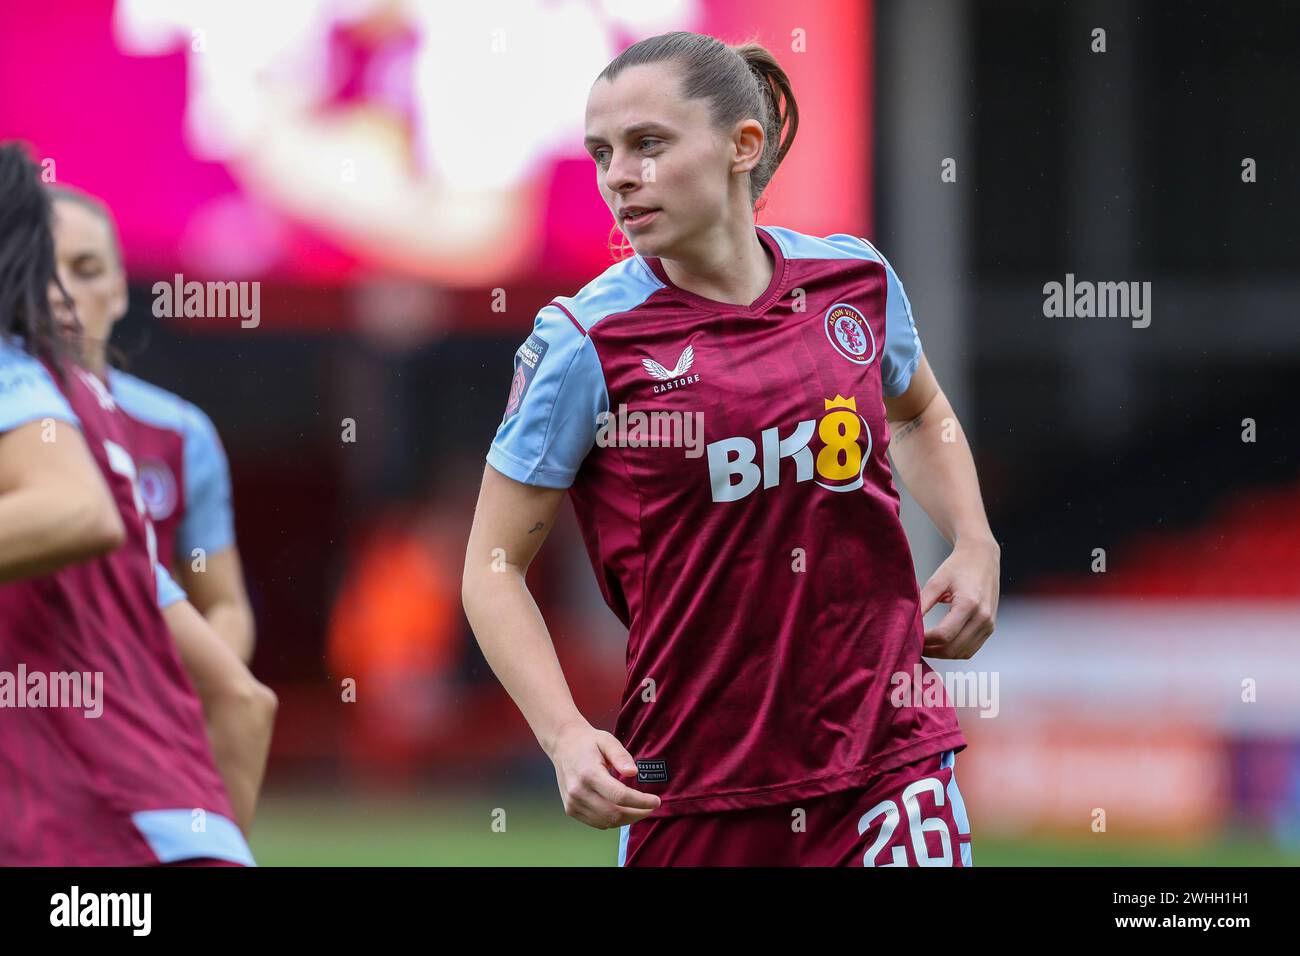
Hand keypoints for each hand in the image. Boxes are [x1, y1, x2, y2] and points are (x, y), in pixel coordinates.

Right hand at [545, 719, 660, 828]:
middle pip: (614, 813)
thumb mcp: (607, 741)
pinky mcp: (571, 809)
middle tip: (651, 807)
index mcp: (589, 773)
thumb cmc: (589, 742)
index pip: (619, 796)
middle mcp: (578, 791)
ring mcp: (572, 803)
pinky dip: (613, 820)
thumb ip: (621, 756)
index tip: (656, 801)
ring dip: (627, 820)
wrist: (563, 745)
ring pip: (606, 822)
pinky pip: (597, 823)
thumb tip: (634, 773)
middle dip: (637, 814)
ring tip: (640, 810)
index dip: (641, 802)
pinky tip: (622, 810)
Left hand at [920, 536, 999, 659]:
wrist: (983, 556)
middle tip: (913, 646)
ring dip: (942, 654)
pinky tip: (939, 645)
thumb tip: (907, 624)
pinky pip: (970, 649)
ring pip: (962, 653)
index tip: (910, 639)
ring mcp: (989, 624)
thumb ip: (922, 603)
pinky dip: (954, 651)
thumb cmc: (957, 566)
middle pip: (953, 649)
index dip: (924, 642)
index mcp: (969, 604)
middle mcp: (983, 617)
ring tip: (924, 646)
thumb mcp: (936, 582)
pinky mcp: (990, 627)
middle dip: (931, 651)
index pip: (944, 635)